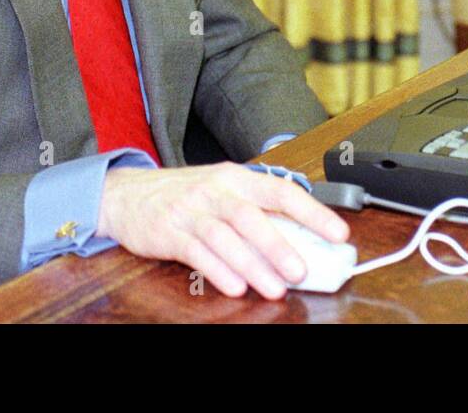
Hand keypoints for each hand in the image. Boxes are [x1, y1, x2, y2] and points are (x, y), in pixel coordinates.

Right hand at [97, 162, 349, 298]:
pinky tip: (236, 286)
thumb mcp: (223, 191)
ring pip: (227, 237)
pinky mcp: (169, 232)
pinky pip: (197, 252)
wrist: (128, 193)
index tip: (338, 232)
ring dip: (253, 265)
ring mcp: (191, 211)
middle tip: (301, 271)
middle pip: (252, 217)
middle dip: (279, 245)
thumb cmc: (187, 194)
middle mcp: (216, 191)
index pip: (282, 191)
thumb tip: (302, 241)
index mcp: (238, 178)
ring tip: (274, 288)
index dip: (313, 212)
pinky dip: (218, 270)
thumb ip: (257, 211)